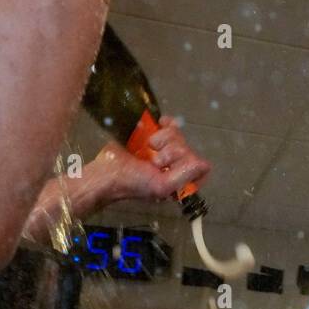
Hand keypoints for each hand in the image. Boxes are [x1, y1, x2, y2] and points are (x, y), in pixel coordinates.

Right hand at [86, 116, 211, 202]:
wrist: (105, 171)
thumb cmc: (132, 183)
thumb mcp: (162, 186)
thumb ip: (184, 176)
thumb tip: (203, 163)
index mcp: (180, 181)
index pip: (200, 166)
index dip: (188, 162)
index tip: (171, 166)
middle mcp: (174, 166)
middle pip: (188, 148)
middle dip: (171, 152)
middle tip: (154, 161)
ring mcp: (164, 149)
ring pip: (179, 135)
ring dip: (163, 139)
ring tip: (148, 148)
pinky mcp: (153, 135)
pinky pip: (171, 124)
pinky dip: (167, 123)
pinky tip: (160, 122)